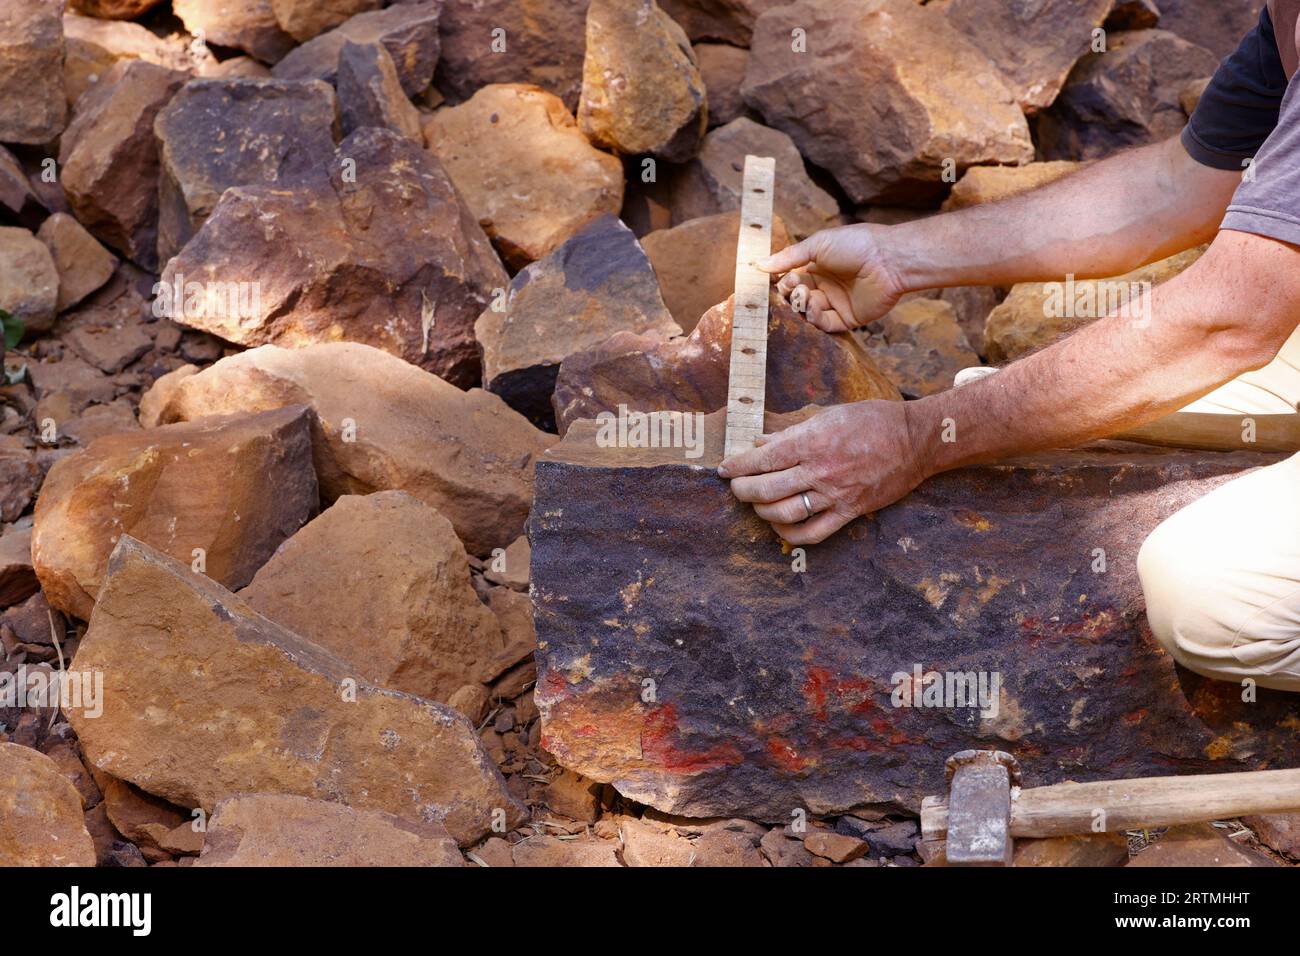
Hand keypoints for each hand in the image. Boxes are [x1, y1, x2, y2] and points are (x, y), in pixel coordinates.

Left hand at [718, 400, 927, 543]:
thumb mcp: (829, 414)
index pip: (762, 459)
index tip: (724, 470)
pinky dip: (790, 533)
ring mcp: (835, 494)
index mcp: (812, 441)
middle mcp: (820, 470)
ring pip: (785, 512)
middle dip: (743, 490)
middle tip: (735, 487)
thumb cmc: (872, 420)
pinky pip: (814, 533)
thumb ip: (793, 431)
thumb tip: (762, 440)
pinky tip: (780, 526)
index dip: (737, 466)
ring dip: (762, 511)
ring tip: (756, 504)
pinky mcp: (850, 511)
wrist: (915, 440)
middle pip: (767, 488)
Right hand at [760, 224, 905, 331]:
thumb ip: (789, 257)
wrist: (888, 259)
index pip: (791, 279)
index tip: (776, 280)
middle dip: (790, 294)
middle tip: (791, 288)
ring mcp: (835, 303)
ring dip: (801, 305)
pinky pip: (824, 324)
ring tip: (804, 295)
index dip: (782, 281)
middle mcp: (825, 286)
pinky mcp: (847, 319)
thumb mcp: (817, 245)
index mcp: (817, 266)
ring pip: (807, 312)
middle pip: (796, 297)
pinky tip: (812, 306)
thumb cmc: (855, 244)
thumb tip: (759, 264)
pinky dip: (814, 318)